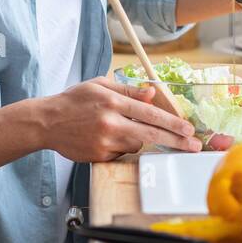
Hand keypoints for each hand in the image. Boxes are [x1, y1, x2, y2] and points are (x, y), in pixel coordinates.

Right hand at [38, 77, 200, 160]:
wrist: (46, 123)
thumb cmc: (74, 101)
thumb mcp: (99, 85)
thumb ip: (127, 90)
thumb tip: (152, 93)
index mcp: (112, 101)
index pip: (151, 113)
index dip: (173, 122)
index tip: (189, 129)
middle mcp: (110, 122)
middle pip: (152, 133)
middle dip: (177, 140)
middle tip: (194, 146)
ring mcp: (105, 142)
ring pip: (138, 144)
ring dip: (141, 138)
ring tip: (122, 129)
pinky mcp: (100, 157)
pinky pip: (122, 153)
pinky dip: (122, 146)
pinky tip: (107, 137)